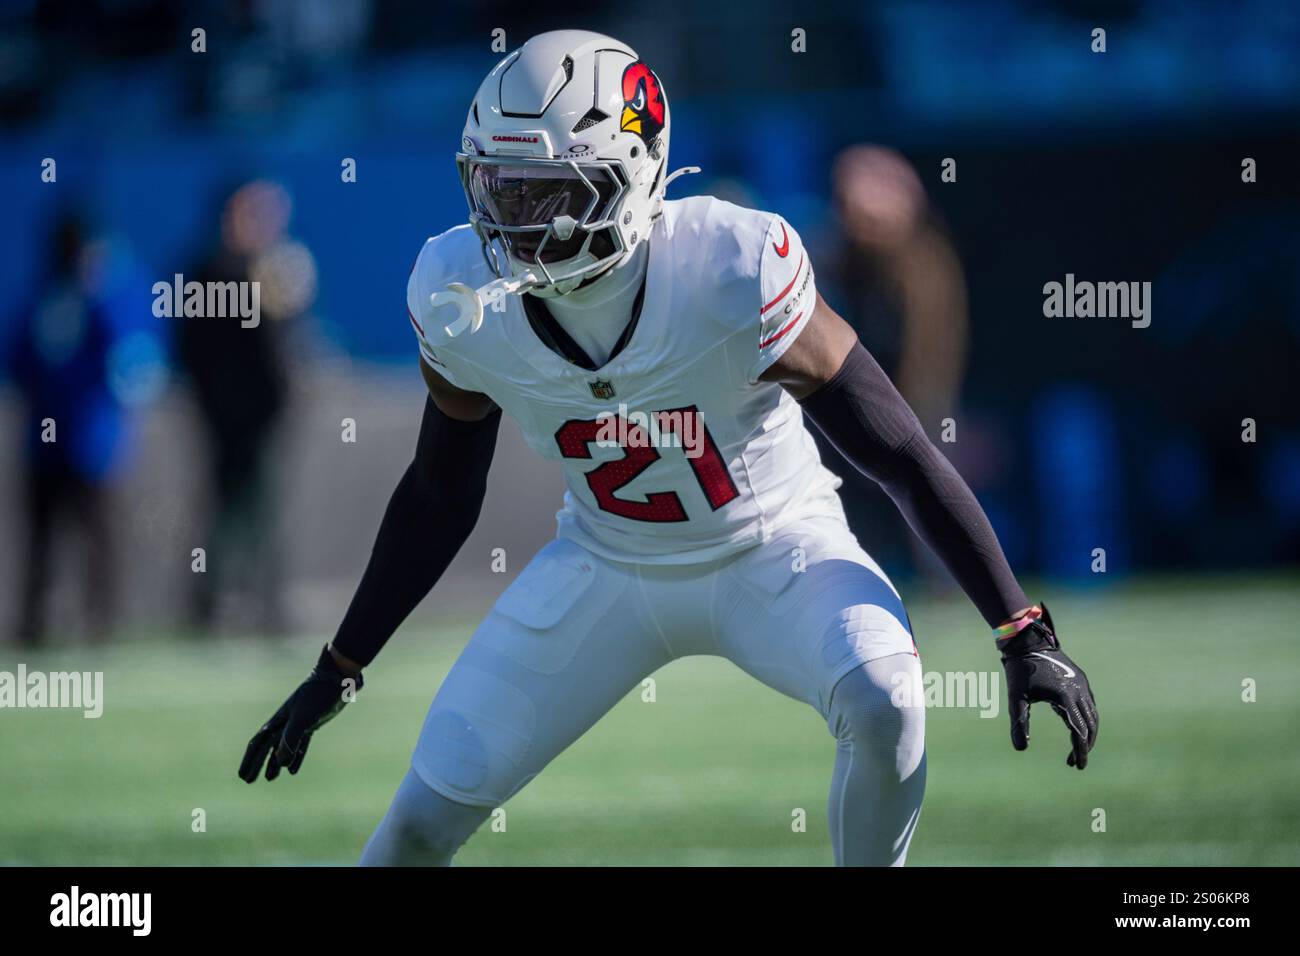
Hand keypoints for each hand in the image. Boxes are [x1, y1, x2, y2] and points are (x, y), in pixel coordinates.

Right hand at [238, 645, 362, 782]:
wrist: (336, 679)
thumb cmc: (317, 696)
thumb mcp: (303, 719)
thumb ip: (290, 740)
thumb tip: (281, 764)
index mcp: (277, 721)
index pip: (258, 744)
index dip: (249, 761)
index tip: (242, 776)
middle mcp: (284, 723)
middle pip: (267, 748)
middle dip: (257, 764)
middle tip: (249, 781)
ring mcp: (298, 724)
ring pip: (282, 748)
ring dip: (275, 763)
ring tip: (270, 778)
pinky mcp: (312, 724)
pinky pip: (300, 744)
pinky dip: (295, 757)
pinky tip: (293, 770)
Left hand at [998, 605, 1098, 768]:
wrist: (1028, 642)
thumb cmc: (1019, 671)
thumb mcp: (1016, 698)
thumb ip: (1019, 723)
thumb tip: (1021, 749)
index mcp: (1065, 697)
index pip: (1079, 731)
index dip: (1080, 751)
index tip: (1078, 766)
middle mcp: (1079, 691)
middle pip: (1091, 726)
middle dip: (1085, 746)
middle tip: (1075, 763)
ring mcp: (1082, 685)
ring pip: (1093, 716)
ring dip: (1088, 733)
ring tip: (1076, 749)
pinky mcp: (1081, 680)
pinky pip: (1089, 705)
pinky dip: (1087, 720)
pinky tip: (1075, 728)